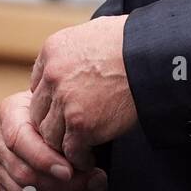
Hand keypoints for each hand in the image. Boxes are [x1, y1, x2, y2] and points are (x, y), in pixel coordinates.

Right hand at [0, 90, 106, 190]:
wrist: (49, 112)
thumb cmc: (60, 104)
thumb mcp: (61, 100)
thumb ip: (65, 117)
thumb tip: (85, 141)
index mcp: (9, 113)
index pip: (19, 141)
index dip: (44, 159)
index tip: (70, 170)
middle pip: (24, 174)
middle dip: (63, 184)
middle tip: (96, 180)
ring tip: (94, 190)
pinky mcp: (5, 189)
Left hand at [29, 16, 136, 163]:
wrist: (153, 56)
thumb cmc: (133, 42)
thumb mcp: (95, 32)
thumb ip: (77, 49)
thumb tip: (77, 59)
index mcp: (53, 51)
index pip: (38, 85)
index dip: (52, 100)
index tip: (64, 110)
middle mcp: (53, 76)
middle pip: (39, 111)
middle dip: (53, 124)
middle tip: (69, 134)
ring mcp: (65, 101)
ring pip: (49, 134)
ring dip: (63, 144)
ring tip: (78, 151)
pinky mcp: (82, 124)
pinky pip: (70, 150)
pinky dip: (79, 158)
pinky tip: (89, 158)